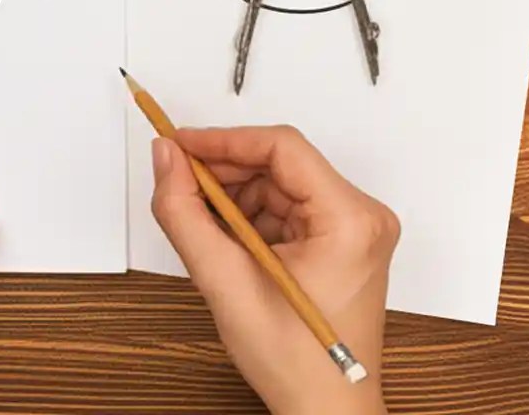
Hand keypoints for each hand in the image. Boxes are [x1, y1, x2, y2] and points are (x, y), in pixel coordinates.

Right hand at [151, 126, 398, 414]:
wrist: (325, 408)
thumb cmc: (297, 362)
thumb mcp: (224, 282)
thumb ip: (184, 213)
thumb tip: (166, 159)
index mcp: (350, 220)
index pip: (281, 148)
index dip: (223, 141)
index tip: (179, 144)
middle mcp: (362, 216)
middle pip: (279, 164)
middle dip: (223, 172)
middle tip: (176, 181)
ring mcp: (354, 229)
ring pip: (278, 185)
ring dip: (233, 198)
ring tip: (200, 225)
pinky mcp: (340, 241)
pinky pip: (285, 208)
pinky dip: (248, 217)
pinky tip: (225, 241)